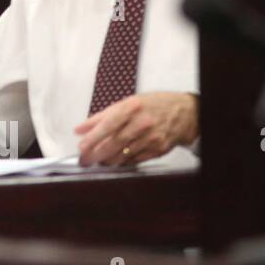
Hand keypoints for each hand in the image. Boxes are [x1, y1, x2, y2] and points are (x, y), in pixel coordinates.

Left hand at [74, 92, 197, 165]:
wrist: (184, 113)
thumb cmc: (151, 105)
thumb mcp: (126, 103)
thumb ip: (101, 117)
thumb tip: (80, 129)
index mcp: (132, 107)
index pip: (109, 124)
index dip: (93, 137)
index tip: (81, 146)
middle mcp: (142, 123)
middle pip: (115, 143)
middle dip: (96, 154)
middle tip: (85, 160)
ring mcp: (152, 138)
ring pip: (123, 155)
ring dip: (107, 160)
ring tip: (97, 160)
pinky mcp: (158, 150)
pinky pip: (134, 160)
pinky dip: (122, 162)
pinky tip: (115, 160)